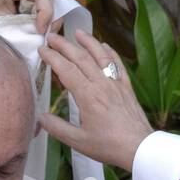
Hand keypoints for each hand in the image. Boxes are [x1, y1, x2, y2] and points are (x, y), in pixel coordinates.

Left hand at [0, 0, 53, 33]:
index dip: (47, 13)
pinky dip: (39, 14)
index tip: (41, 31)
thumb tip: (42, 37)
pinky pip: (37, 1)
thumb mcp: (0, 23)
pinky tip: (34, 27)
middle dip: (51, 14)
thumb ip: (24, 26)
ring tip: (41, 32)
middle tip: (45, 34)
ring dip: (46, 14)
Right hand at [37, 30, 153, 170]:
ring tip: (78, 32)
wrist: (138, 147)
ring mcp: (115, 84)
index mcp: (88, 96)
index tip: (42, 50)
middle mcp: (102, 85)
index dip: (52, 58)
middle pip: (81, 58)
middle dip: (64, 45)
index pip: (66, 70)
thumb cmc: (109, 146)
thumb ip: (57, 128)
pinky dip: (110, 52)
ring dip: (88, 42)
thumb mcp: (78, 141)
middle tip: (52, 36)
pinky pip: (117, 64)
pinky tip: (104, 46)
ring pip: (100, 56)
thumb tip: (41, 117)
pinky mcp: (126, 87)